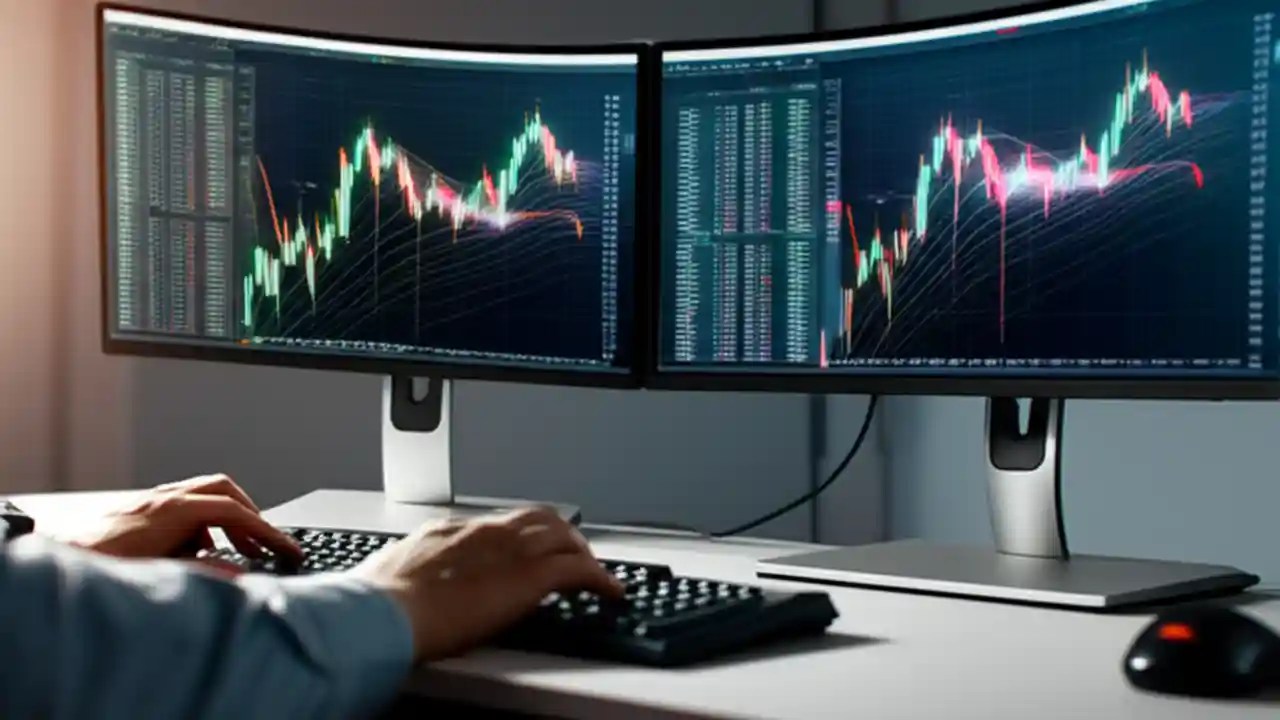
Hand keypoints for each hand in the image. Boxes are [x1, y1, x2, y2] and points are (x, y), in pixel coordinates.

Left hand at [66, 474, 301, 562]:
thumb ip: (200, 572)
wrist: (56, 559)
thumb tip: (237, 573)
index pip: (232, 510)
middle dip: (250, 513)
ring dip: (226, 519)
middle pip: (222, 489)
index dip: (265, 530)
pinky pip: (184, 506)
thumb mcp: (154, 575)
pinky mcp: (139, 512)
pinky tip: (197, 552)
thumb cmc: (94, 566)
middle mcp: (161, 498)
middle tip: (264, 541)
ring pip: (203, 495)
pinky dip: (203, 524)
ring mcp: (149, 502)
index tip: (286, 546)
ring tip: (236, 551)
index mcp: (169, 510)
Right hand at [351, 508, 623, 661]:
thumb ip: (406, 569)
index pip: (497, 523)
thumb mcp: (390, 572)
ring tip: (592, 570)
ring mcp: (510, 550)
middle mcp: (485, 530)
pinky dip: (599, 578)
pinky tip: (610, 590)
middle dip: (558, 533)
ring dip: (580, 551)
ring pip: (563, 535)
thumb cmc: (376, 601)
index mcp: (450, 529)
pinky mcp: (531, 577)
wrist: (382, 612)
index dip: (519, 535)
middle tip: (570, 552)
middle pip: (538, 517)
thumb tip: (400, 580)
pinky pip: (579, 570)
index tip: (523, 549)